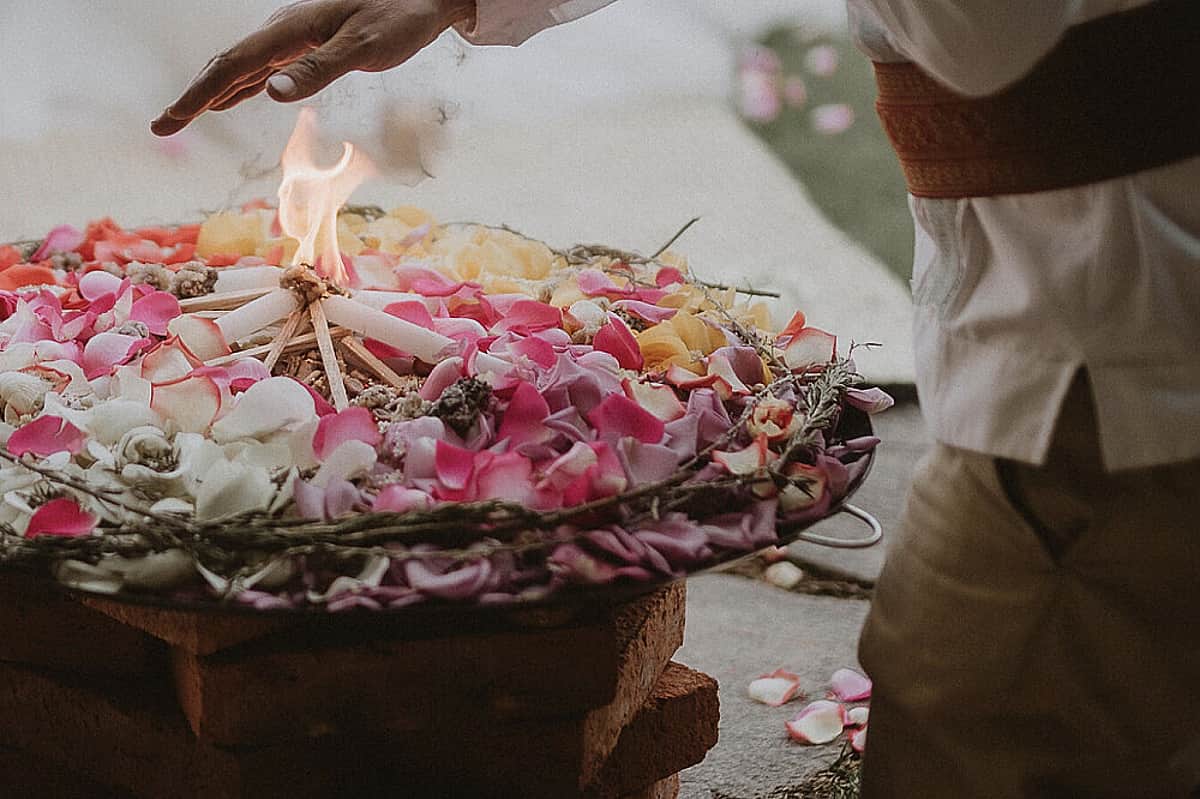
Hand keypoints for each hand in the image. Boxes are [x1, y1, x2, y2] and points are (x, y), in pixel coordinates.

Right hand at [151, 0, 474, 135]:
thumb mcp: (364, 47)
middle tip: (161, 126)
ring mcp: (293, 37)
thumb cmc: (398, 18)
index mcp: (291, 31)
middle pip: (226, 65)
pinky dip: (239, 86)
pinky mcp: (307, 44)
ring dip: (210, 92)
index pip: (233, 66)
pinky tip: (230, 99)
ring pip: (240, 66)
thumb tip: (273, 94)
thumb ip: (320, 70)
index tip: (170, 120)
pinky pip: (261, 68)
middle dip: (193, 97)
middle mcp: (284, 31)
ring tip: (182, 115)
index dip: (198, 96)